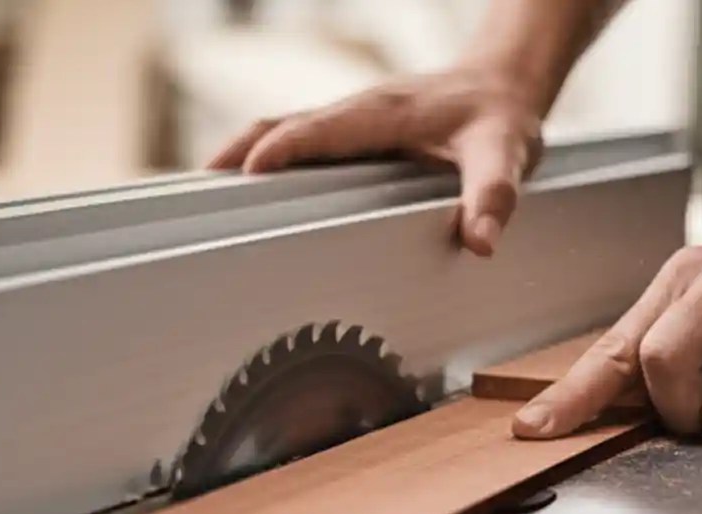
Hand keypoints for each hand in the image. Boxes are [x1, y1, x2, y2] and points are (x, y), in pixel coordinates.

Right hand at [208, 68, 543, 256]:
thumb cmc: (500, 117)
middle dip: (234, 156)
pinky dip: (263, 160)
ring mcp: (349, 120)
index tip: (245, 173)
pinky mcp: (350, 132)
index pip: (321, 128)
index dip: (282, 148)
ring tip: (200, 204)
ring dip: (239, 158)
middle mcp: (357, 111)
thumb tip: (480, 242)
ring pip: (280, 131)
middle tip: (194, 199)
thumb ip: (493, 196)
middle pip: (279, 126)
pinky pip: (295, 141)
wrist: (504, 83)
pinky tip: (250, 193)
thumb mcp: (506, 155)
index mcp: (384, 113)